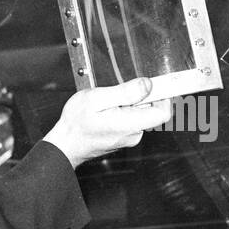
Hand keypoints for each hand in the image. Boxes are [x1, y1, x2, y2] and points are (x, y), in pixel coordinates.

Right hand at [42, 77, 171, 168]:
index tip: (153, 85)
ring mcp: (130, 137)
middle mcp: (134, 134)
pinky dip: (123, 112)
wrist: (65, 144)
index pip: (163, 112)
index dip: (162, 96)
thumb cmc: (76, 123)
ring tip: (107, 104)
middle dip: (139, 97)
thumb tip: (147, 85)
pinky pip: (132, 120)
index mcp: (130, 124)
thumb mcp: (97, 99)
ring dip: (128, 104)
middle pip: (152, 110)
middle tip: (118, 93)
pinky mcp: (124, 137)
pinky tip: (106, 112)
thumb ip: (125, 92)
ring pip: (140, 114)